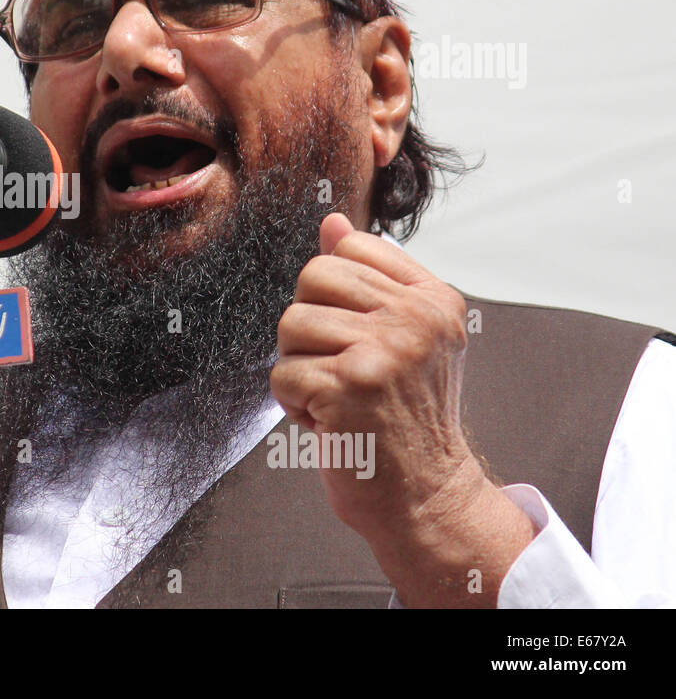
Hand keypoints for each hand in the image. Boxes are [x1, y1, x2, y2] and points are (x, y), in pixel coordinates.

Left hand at [269, 213, 533, 606]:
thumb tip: (330, 220)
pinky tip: (328, 421)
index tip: (353, 334)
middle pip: (313, 277)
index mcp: (432, 298)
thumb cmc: (404, 416)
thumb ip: (367, 276)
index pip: (349, 247)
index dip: (331, 291)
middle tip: (336, 367)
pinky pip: (282, 373)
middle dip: (308, 327)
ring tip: (333, 395)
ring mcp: (384, 350)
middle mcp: (415, 317)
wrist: (425, 494)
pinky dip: (293, 404)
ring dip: (298, 367)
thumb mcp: (401, 336)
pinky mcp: (349, 386)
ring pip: (291, 323)